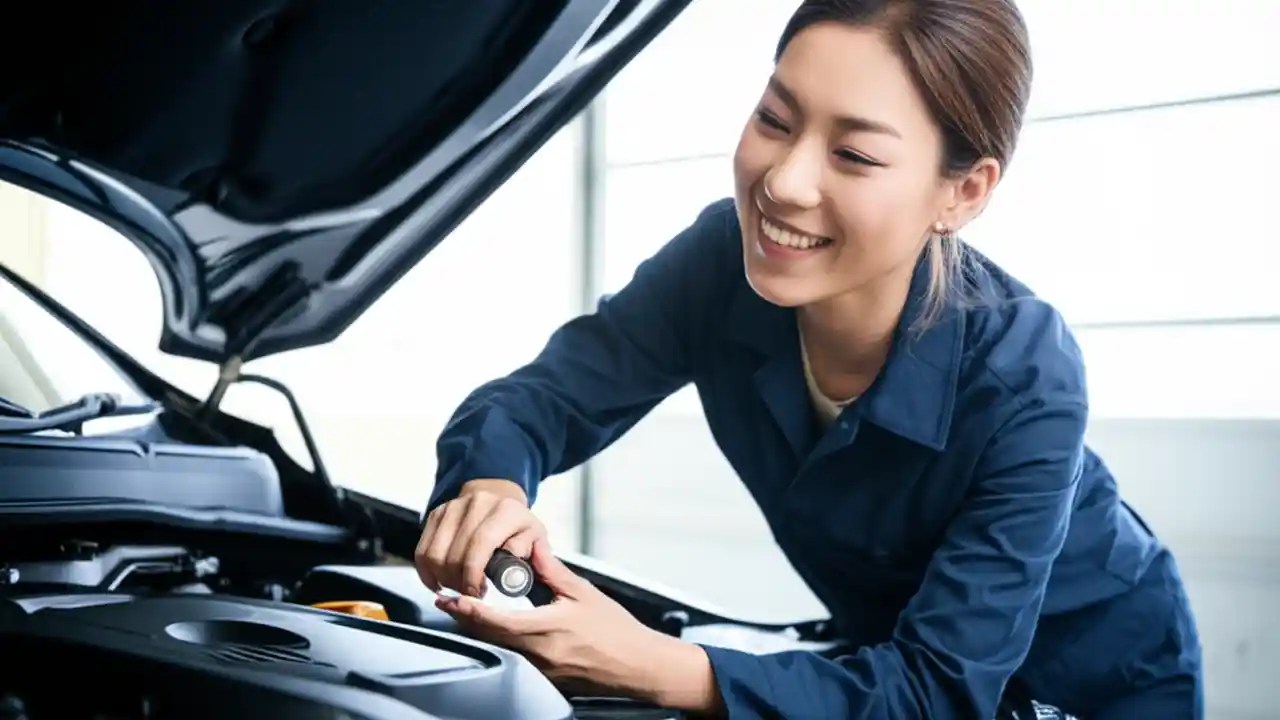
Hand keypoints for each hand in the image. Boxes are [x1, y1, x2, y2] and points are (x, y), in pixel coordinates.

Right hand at [414, 479, 545, 596]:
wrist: (499, 498)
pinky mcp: (436, 513)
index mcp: (505, 511)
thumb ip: (538, 558)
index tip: (477, 593)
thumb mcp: (537, 539)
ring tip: (457, 586)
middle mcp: (477, 504)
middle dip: (458, 582)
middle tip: (469, 593)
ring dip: (442, 578)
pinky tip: (440, 581)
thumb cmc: (518, 526)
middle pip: (454, 554)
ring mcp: (453, 507)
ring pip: (433, 554)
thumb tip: (517, 577)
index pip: (481, 544)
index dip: (474, 574)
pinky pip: (422, 550)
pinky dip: (427, 572)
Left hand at [434, 539, 722, 713]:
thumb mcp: (583, 593)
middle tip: (450, 600)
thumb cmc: (616, 632)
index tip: (449, 596)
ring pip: (500, 648)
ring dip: (484, 629)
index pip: (494, 620)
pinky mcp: (546, 678)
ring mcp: (541, 670)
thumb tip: (533, 546)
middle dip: (467, 618)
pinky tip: (502, 629)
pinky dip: (504, 641)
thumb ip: (552, 570)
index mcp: (545, 629)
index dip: (467, 608)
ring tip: (471, 610)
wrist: (637, 665)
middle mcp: (538, 654)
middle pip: (489, 636)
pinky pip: (516, 657)